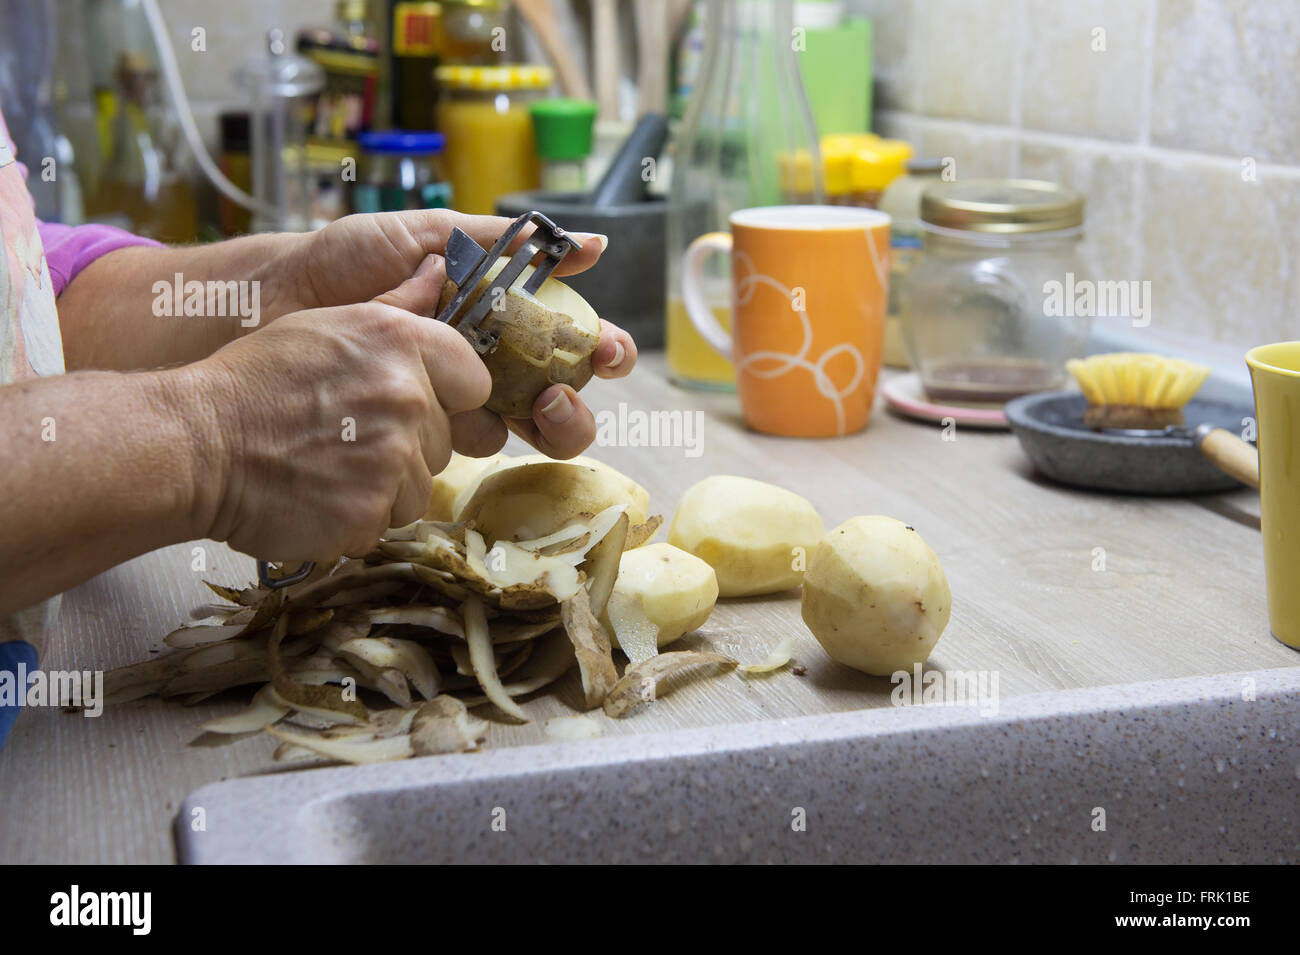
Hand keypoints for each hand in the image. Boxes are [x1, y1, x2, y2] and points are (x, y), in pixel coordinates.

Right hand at [183, 301, 488, 561]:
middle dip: (408, 446)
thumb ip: (395, 305)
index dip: (449, 397)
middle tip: (347, 437)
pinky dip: (356, 518)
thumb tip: (437, 269)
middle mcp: (407, 397)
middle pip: (445, 440)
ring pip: (420, 487)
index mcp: (401, 342)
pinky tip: (318, 495)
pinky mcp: (372, 512)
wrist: (196, 444)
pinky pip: (386, 522)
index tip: (415, 405)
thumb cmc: (256, 381)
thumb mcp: (325, 323)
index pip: (475, 381)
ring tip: (328, 466)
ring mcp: (393, 459)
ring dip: (383, 486)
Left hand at [275, 210, 637, 458]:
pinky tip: (465, 417)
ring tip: (529, 405)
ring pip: (519, 433)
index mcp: (495, 320)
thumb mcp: (429, 235)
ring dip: (538, 426)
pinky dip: (474, 436)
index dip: (599, 351)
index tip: (606, 348)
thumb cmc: (344, 262)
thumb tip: (591, 245)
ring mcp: (451, 406)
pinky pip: (462, 451)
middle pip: (556, 403)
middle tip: (558, 393)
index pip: (566, 343)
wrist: (269, 303)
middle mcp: (483, 369)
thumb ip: (505, 241)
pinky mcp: (414, 439)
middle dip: (573, 405)